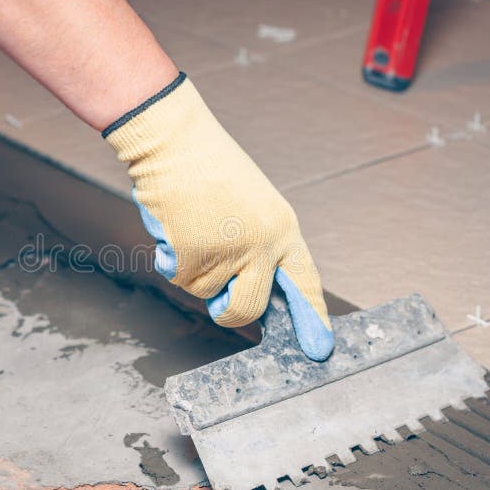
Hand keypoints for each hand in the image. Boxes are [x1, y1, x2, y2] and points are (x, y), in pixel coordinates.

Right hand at [105, 73, 333, 360]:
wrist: (174, 141)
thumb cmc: (208, 168)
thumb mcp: (251, 206)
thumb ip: (257, 245)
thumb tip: (246, 286)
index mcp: (283, 229)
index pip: (304, 281)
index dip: (311, 317)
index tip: (320, 349)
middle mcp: (262, 246)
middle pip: (249, 308)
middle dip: (228, 311)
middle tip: (217, 299)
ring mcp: (229, 252)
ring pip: (204, 292)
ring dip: (190, 268)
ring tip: (191, 225)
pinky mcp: (193, 256)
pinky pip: (176, 277)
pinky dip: (169, 258)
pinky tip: (174, 225)